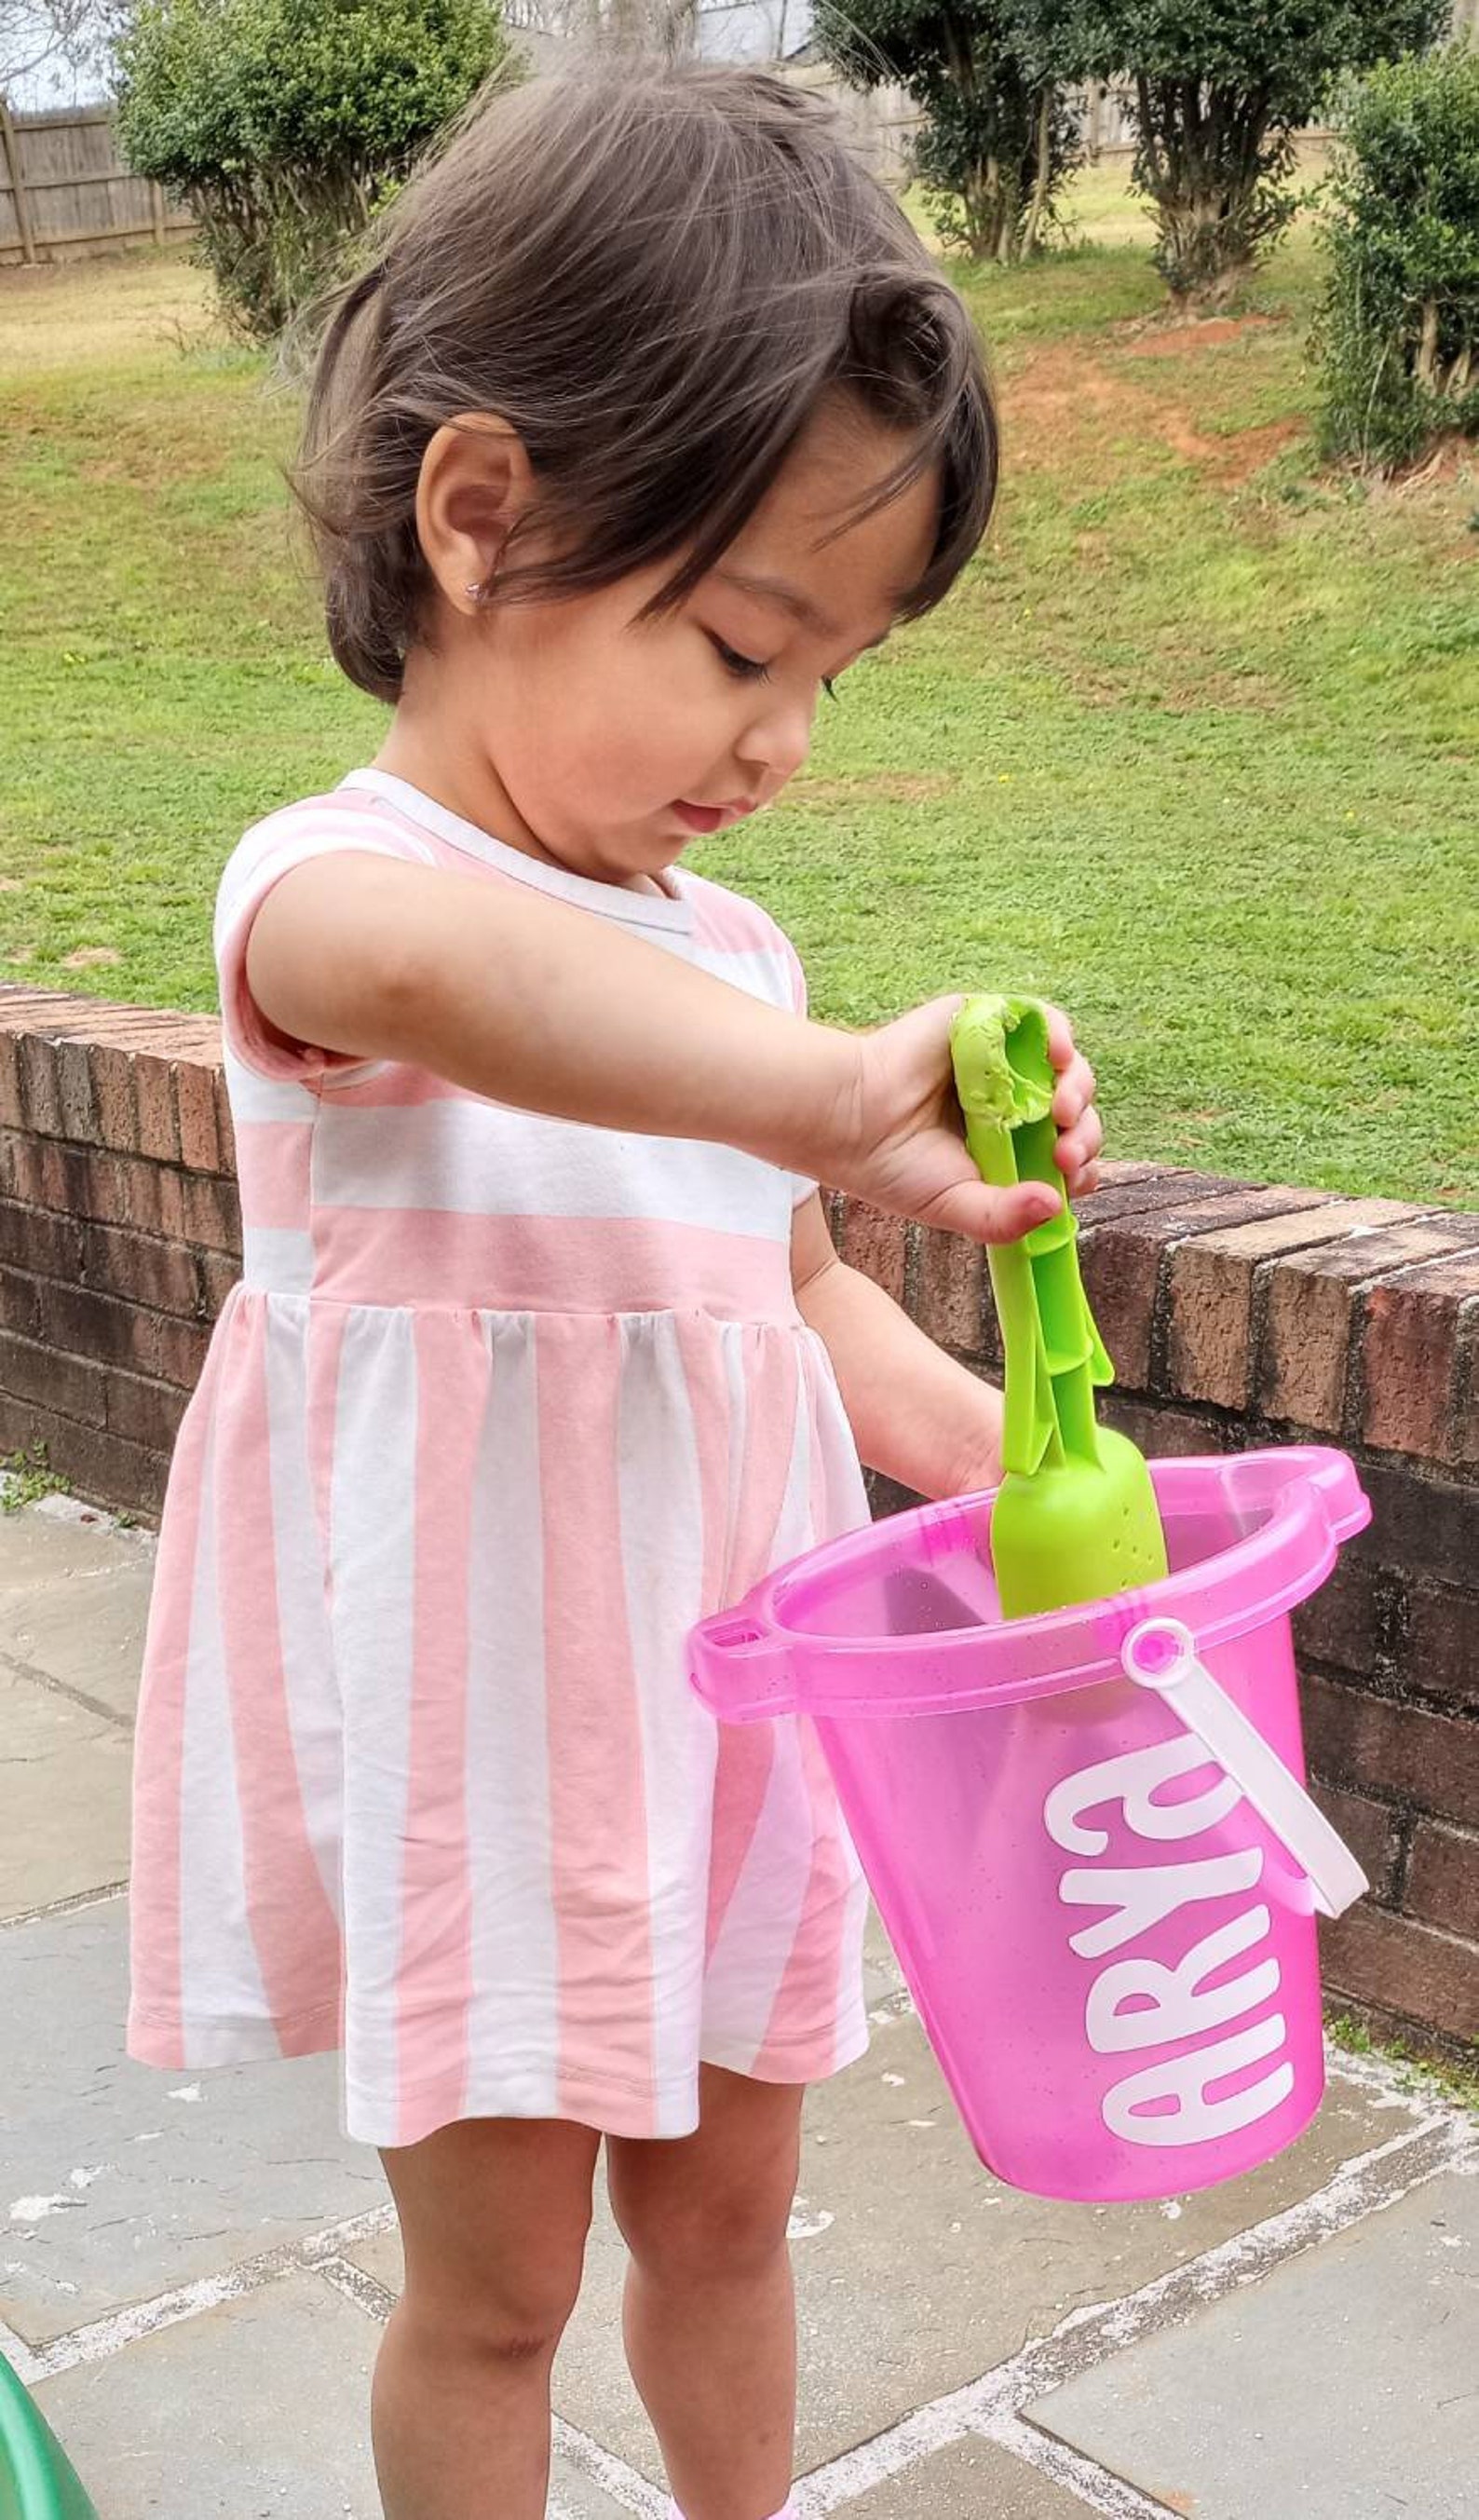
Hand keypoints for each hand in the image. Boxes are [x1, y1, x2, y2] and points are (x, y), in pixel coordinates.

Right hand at [832, 995, 1102, 1246]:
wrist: (848, 1120)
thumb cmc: (892, 1167)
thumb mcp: (955, 1207)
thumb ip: (1004, 1218)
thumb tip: (1055, 1206)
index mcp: (1007, 1148)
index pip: (1066, 1153)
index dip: (1081, 1164)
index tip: (1072, 1177)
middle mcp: (1009, 1104)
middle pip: (1074, 1112)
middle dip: (1084, 1134)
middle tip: (1065, 1152)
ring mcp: (1000, 1063)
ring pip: (1064, 1068)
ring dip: (1077, 1088)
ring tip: (1060, 1110)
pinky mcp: (986, 1024)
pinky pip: (1040, 1020)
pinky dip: (1058, 1034)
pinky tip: (1056, 1058)